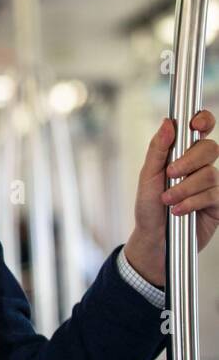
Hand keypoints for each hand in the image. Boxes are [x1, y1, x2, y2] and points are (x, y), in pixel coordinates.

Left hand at [124, 111, 218, 286]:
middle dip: (189, 160)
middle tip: (170, 173)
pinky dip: (192, 202)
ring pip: (210, 174)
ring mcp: (211, 185)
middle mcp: (200, 167)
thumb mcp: (148, 176)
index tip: (195, 125)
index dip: (203, 121)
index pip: (201, 129)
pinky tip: (178, 210)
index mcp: (182, 154)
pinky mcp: (218, 204)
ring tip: (168, 200)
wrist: (154, 238)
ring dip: (185, 188)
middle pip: (210, 149)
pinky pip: (213, 195)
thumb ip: (158, 149)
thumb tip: (167, 123)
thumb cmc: (149, 206)